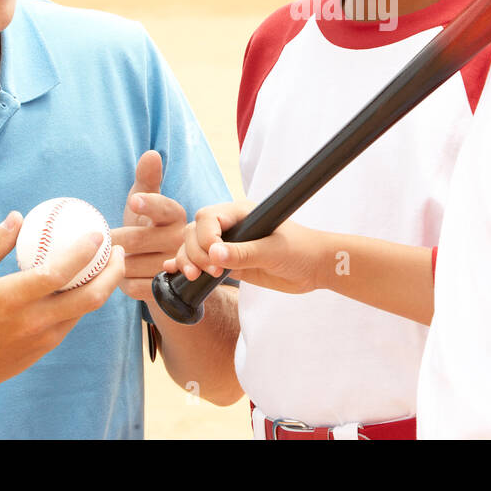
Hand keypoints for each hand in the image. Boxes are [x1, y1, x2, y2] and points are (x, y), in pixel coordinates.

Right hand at [0, 211, 126, 398]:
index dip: (84, 253)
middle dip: (113, 271)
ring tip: (109, 262)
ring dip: (104, 285)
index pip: (59, 274)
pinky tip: (86, 281)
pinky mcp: (48, 347)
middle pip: (90, 297)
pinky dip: (85, 298)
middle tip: (118, 249)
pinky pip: (75, 318)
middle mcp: (35, 320)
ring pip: (87, 309)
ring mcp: (45, 337)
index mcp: (14, 299)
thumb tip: (18, 217)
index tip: (97, 233)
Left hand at [112, 150, 189, 299]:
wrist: (163, 270)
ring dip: (116, 264)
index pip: (161, 207)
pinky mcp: (167, 290)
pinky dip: (122, 283)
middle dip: (114, 241)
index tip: (134, 200)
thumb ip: (147, 179)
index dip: (148, 204)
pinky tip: (126, 278)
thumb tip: (151, 153)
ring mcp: (176, 266)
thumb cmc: (148, 229)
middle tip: (104, 243)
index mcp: (176, 215)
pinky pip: (131, 286)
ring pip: (129, 264)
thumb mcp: (145, 203)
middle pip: (134, 239)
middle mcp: (181, 240)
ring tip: (119, 261)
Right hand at [163, 201, 322, 294]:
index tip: (215, 258)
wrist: (315, 268)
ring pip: (193, 247)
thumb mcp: (273, 252)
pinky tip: (175, 272)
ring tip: (196, 277)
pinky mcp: (228, 262)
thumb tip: (214, 254)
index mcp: (240, 212)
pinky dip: (187, 265)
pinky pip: (201, 262)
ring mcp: (228, 244)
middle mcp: (231, 225)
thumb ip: (243, 253)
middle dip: (195, 252)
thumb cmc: (301, 251)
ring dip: (188, 260)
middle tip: (213, 272)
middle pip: (194, 232)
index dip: (204, 238)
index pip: (207, 218)